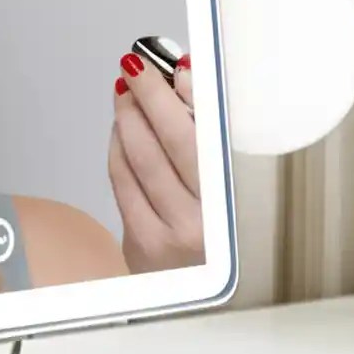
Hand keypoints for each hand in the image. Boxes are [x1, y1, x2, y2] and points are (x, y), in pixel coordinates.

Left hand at [109, 51, 204, 273]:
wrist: (196, 289)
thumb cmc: (215, 230)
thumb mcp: (225, 180)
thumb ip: (206, 127)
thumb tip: (184, 77)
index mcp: (235, 198)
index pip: (208, 133)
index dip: (185, 95)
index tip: (171, 63)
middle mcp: (207, 221)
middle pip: (169, 142)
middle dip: (148, 97)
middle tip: (135, 69)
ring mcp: (172, 235)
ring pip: (140, 160)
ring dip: (128, 119)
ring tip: (125, 94)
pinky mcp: (142, 245)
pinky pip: (122, 184)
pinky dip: (118, 150)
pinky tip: (121, 132)